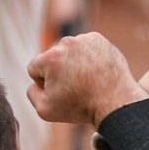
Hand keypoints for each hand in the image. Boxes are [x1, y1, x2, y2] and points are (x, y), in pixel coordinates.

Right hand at [27, 32, 145, 127]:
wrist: (117, 103)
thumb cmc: (81, 108)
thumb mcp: (46, 110)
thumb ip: (32, 93)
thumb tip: (36, 81)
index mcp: (50, 58)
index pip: (34, 68)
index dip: (44, 84)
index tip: (60, 93)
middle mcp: (66, 43)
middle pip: (52, 58)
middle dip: (59, 72)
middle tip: (76, 88)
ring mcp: (84, 39)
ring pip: (68, 52)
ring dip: (73, 63)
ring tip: (87, 80)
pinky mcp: (99, 39)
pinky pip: (84, 47)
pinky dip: (88, 58)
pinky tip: (95, 72)